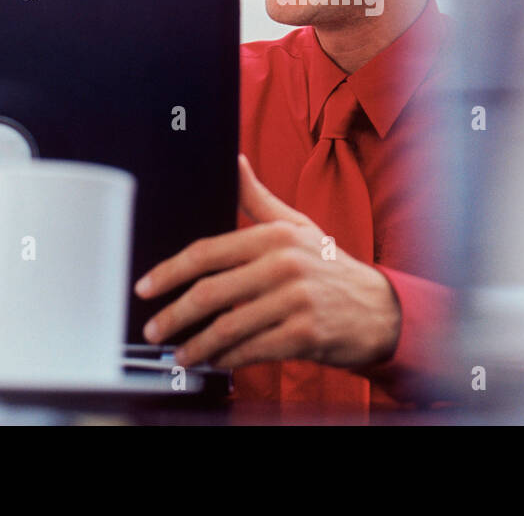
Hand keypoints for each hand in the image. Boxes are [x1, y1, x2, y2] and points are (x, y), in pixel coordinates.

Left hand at [134, 154, 400, 371]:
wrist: (378, 308)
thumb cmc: (331, 266)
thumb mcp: (297, 226)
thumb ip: (258, 198)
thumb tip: (235, 162)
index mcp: (275, 236)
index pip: (208, 252)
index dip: (170, 272)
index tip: (146, 287)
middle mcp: (283, 265)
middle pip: (210, 292)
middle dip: (174, 315)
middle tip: (153, 329)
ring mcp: (294, 301)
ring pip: (228, 327)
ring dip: (196, 345)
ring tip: (179, 353)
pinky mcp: (303, 334)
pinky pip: (251, 350)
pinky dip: (226, 359)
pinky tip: (213, 362)